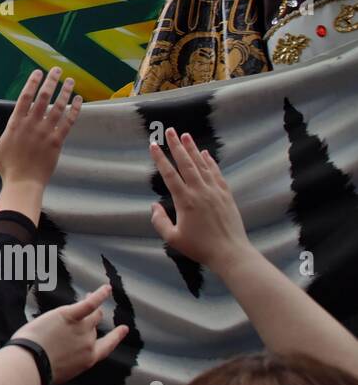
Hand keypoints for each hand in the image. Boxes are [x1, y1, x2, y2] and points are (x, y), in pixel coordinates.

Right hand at [0, 68, 81, 189]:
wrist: (23, 183)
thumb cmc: (6, 165)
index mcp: (15, 123)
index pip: (25, 97)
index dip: (32, 82)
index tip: (38, 72)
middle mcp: (32, 124)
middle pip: (43, 97)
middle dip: (51, 81)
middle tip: (57, 70)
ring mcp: (46, 132)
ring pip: (58, 107)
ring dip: (65, 92)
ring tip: (70, 81)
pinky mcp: (57, 141)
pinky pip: (68, 122)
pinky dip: (75, 110)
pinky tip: (79, 100)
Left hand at [13, 284, 128, 384]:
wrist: (32, 363)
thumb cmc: (40, 369)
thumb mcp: (62, 369)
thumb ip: (69, 358)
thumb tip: (63, 351)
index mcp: (87, 359)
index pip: (107, 346)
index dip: (116, 336)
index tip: (123, 329)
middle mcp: (89, 343)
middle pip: (95, 326)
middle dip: (94, 318)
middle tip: (93, 308)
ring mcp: (81, 328)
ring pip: (93, 314)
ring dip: (94, 303)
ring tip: (91, 294)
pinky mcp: (69, 316)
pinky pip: (89, 304)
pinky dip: (99, 295)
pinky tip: (105, 288)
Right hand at [148, 130, 252, 272]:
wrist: (231, 253)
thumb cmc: (200, 247)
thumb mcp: (173, 238)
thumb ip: (160, 221)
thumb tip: (154, 207)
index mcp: (185, 200)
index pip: (169, 174)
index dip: (160, 159)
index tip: (153, 146)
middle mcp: (200, 191)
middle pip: (186, 163)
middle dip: (176, 146)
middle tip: (170, 131)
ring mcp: (215, 191)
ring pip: (201, 165)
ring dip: (193, 149)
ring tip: (186, 135)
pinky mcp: (226, 195)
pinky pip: (216, 173)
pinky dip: (210, 162)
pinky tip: (206, 154)